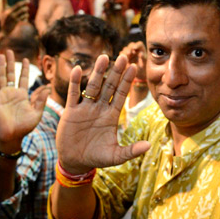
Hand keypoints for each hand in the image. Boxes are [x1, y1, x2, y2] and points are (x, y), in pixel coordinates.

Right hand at [0, 0, 29, 34]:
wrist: (4, 30)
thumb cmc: (4, 19)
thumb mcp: (3, 12)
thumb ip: (4, 4)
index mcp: (6, 9)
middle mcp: (9, 12)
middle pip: (18, 5)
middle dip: (24, 2)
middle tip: (28, 0)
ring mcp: (13, 17)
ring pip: (22, 11)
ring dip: (26, 10)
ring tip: (27, 9)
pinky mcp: (16, 21)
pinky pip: (24, 17)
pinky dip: (26, 16)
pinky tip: (26, 15)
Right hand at [0, 51, 48, 152]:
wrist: (12, 137)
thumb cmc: (25, 127)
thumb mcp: (36, 113)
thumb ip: (40, 100)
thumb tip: (48, 88)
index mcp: (22, 95)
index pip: (23, 78)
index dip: (24, 69)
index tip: (25, 59)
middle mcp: (12, 93)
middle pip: (11, 74)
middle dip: (10, 62)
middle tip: (9, 51)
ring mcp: (2, 95)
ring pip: (1, 77)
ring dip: (1, 66)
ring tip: (0, 55)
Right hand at [55, 53, 150, 173]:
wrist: (76, 162)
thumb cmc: (97, 158)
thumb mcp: (116, 156)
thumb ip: (131, 151)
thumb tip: (149, 146)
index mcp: (111, 116)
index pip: (121, 95)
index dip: (127, 81)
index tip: (134, 67)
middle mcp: (99, 108)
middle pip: (109, 86)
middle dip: (116, 72)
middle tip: (123, 56)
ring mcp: (85, 108)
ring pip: (92, 86)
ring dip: (98, 72)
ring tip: (104, 57)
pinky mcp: (71, 112)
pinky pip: (73, 94)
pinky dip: (75, 82)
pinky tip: (77, 69)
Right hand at [120, 40, 146, 81]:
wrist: (140, 75)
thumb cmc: (145, 69)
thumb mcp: (145, 64)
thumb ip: (143, 58)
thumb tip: (141, 53)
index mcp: (142, 49)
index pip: (139, 44)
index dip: (137, 45)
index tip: (134, 48)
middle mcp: (135, 50)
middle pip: (131, 45)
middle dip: (129, 48)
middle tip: (129, 54)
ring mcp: (129, 53)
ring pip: (125, 49)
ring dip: (125, 52)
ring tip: (125, 58)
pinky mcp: (124, 58)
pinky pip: (121, 55)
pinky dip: (121, 56)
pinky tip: (121, 60)